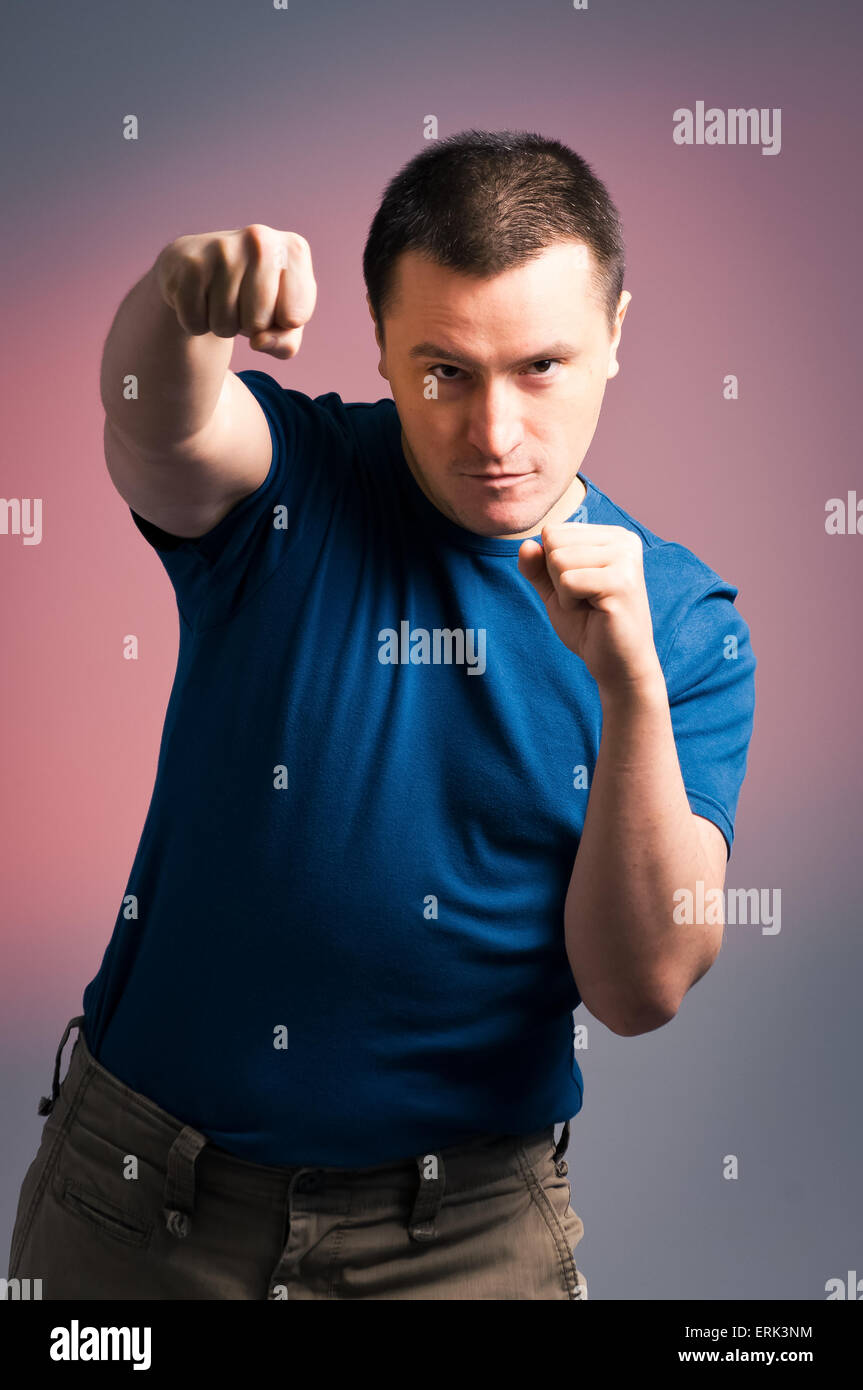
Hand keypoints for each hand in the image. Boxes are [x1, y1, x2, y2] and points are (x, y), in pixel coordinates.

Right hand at [154, 224, 316, 358]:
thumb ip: (286, 342)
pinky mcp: (191, 262)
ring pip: (224, 325)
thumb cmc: (255, 297)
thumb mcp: (283, 321)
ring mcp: (223, 247)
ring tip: (222, 299)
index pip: (294, 317)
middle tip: (243, 303)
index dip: (282, 324)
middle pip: (257, 322)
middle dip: (249, 327)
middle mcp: (260, 239)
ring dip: (222, 326)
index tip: (275, 303)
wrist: (204, 266)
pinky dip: (197, 323)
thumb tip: (259, 342)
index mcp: (294, 249)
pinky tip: (201, 298)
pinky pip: (195, 321)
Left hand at [518, 522, 663, 698]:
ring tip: (588, 605)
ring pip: (558, 559)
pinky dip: (568, 602)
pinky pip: (567, 581)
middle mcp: (623, 541)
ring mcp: (625, 559)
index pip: (553, 531)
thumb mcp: (555, 590)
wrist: (617, 664)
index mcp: (612, 536)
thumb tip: (525, 545)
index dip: (552, 566)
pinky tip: (592, 612)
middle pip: (554, 541)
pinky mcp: (620, 582)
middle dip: (556, 577)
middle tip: (584, 599)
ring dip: (563, 591)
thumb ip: (538, 566)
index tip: (580, 587)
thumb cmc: (589, 626)